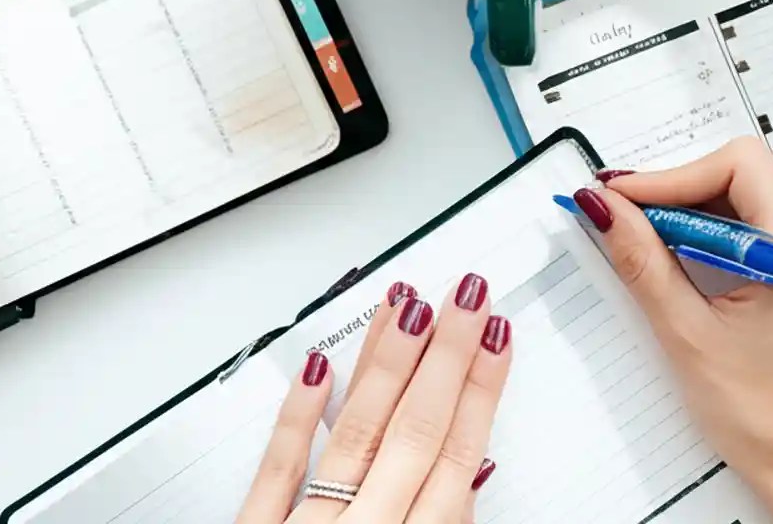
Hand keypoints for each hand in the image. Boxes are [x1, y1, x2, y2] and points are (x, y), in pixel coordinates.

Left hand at [236, 277, 512, 523]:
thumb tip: (471, 475)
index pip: (457, 456)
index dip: (480, 389)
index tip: (494, 336)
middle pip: (416, 431)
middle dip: (446, 356)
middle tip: (464, 298)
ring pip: (355, 432)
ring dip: (385, 363)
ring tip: (406, 307)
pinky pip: (279, 467)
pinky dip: (298, 414)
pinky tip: (318, 366)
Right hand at [571, 138, 772, 523]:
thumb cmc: (763, 417)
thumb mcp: (688, 334)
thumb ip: (642, 261)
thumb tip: (602, 206)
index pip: (736, 167)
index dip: (670, 176)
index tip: (618, 196)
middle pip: (742, 178)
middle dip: (677, 194)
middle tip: (621, 220)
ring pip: (749, 200)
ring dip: (695, 215)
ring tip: (649, 247)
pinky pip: (762, 227)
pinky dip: (718, 235)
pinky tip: (686, 263)